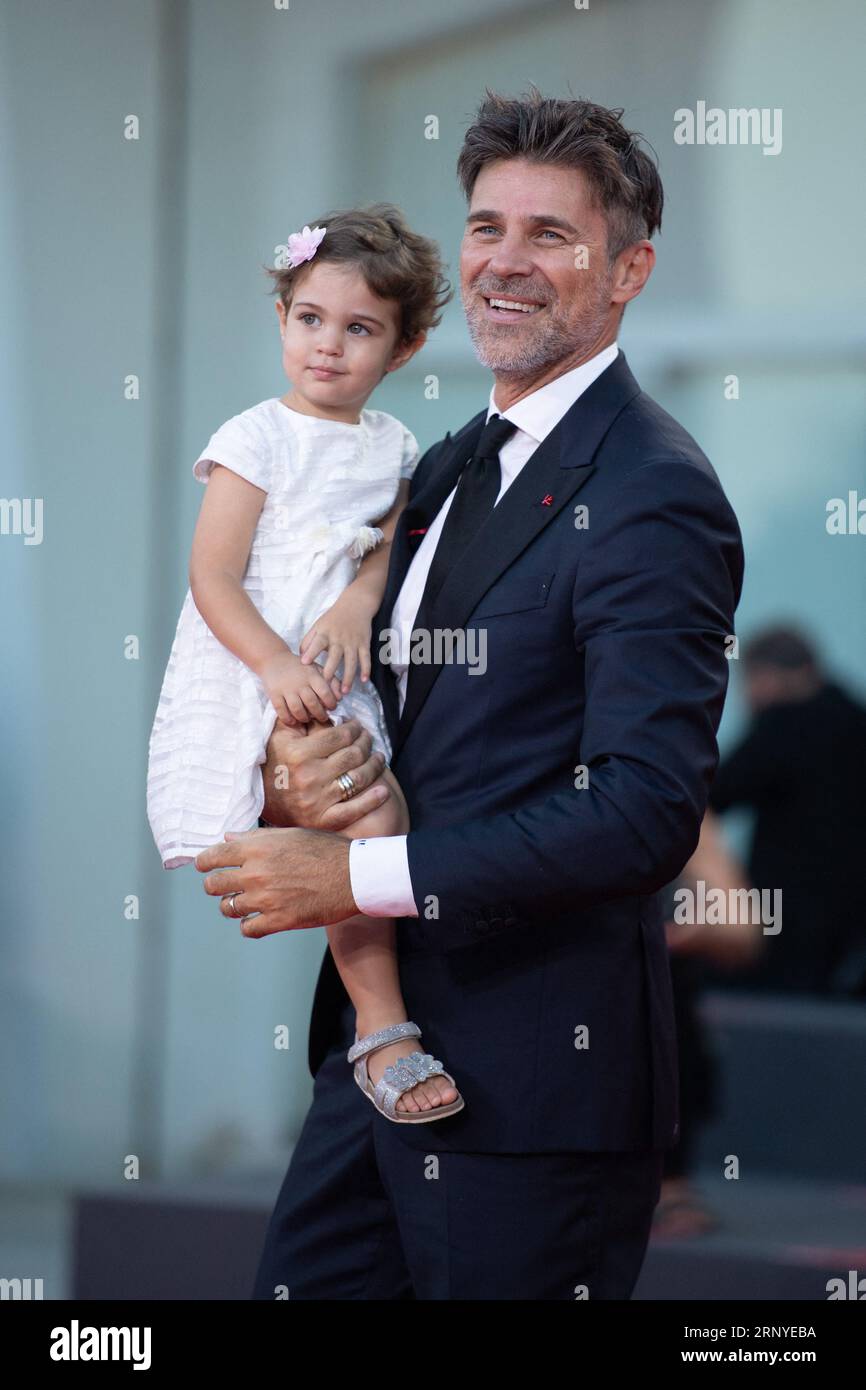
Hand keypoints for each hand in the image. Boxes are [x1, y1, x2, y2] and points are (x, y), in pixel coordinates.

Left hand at [195, 826, 357, 936]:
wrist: (354, 875)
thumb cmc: (325, 850)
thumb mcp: (290, 834)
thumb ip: (255, 837)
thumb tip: (228, 838)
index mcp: (256, 848)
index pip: (212, 857)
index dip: (204, 864)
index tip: (206, 867)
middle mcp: (255, 873)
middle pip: (213, 886)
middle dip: (216, 886)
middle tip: (226, 886)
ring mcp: (266, 899)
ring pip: (228, 909)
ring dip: (233, 906)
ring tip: (245, 903)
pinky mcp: (279, 921)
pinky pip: (248, 929)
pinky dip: (249, 925)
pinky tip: (258, 918)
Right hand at [259, 649, 343, 726]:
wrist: (275, 660)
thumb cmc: (300, 668)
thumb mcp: (317, 669)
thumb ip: (332, 681)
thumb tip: (341, 697)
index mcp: (312, 676)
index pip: (325, 692)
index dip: (331, 703)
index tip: (332, 708)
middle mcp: (300, 682)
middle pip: (312, 703)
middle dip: (319, 714)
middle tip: (322, 718)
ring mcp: (286, 689)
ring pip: (297, 709)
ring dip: (304, 718)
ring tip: (307, 719)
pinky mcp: (274, 694)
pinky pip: (281, 710)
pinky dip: (288, 718)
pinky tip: (292, 721)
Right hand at [261, 716, 388, 829]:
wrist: (264, 802)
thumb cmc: (276, 764)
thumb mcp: (280, 737)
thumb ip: (300, 719)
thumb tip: (325, 706)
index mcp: (299, 754)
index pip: (339, 736)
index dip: (354, 728)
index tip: (358, 726)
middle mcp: (309, 777)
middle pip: (352, 755)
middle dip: (366, 743)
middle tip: (369, 738)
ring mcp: (318, 800)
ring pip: (358, 778)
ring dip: (375, 766)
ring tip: (379, 758)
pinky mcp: (324, 820)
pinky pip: (354, 810)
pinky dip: (372, 800)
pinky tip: (384, 791)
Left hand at [299, 588, 376, 693]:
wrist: (355, 604)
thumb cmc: (333, 618)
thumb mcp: (318, 626)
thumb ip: (308, 641)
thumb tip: (301, 658)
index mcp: (325, 633)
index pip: (317, 643)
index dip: (311, 652)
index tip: (304, 664)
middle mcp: (339, 638)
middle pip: (334, 657)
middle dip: (330, 672)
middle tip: (325, 688)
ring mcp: (353, 642)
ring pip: (351, 662)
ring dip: (347, 677)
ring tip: (344, 692)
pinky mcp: (364, 643)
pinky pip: (365, 658)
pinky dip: (366, 669)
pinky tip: (364, 681)